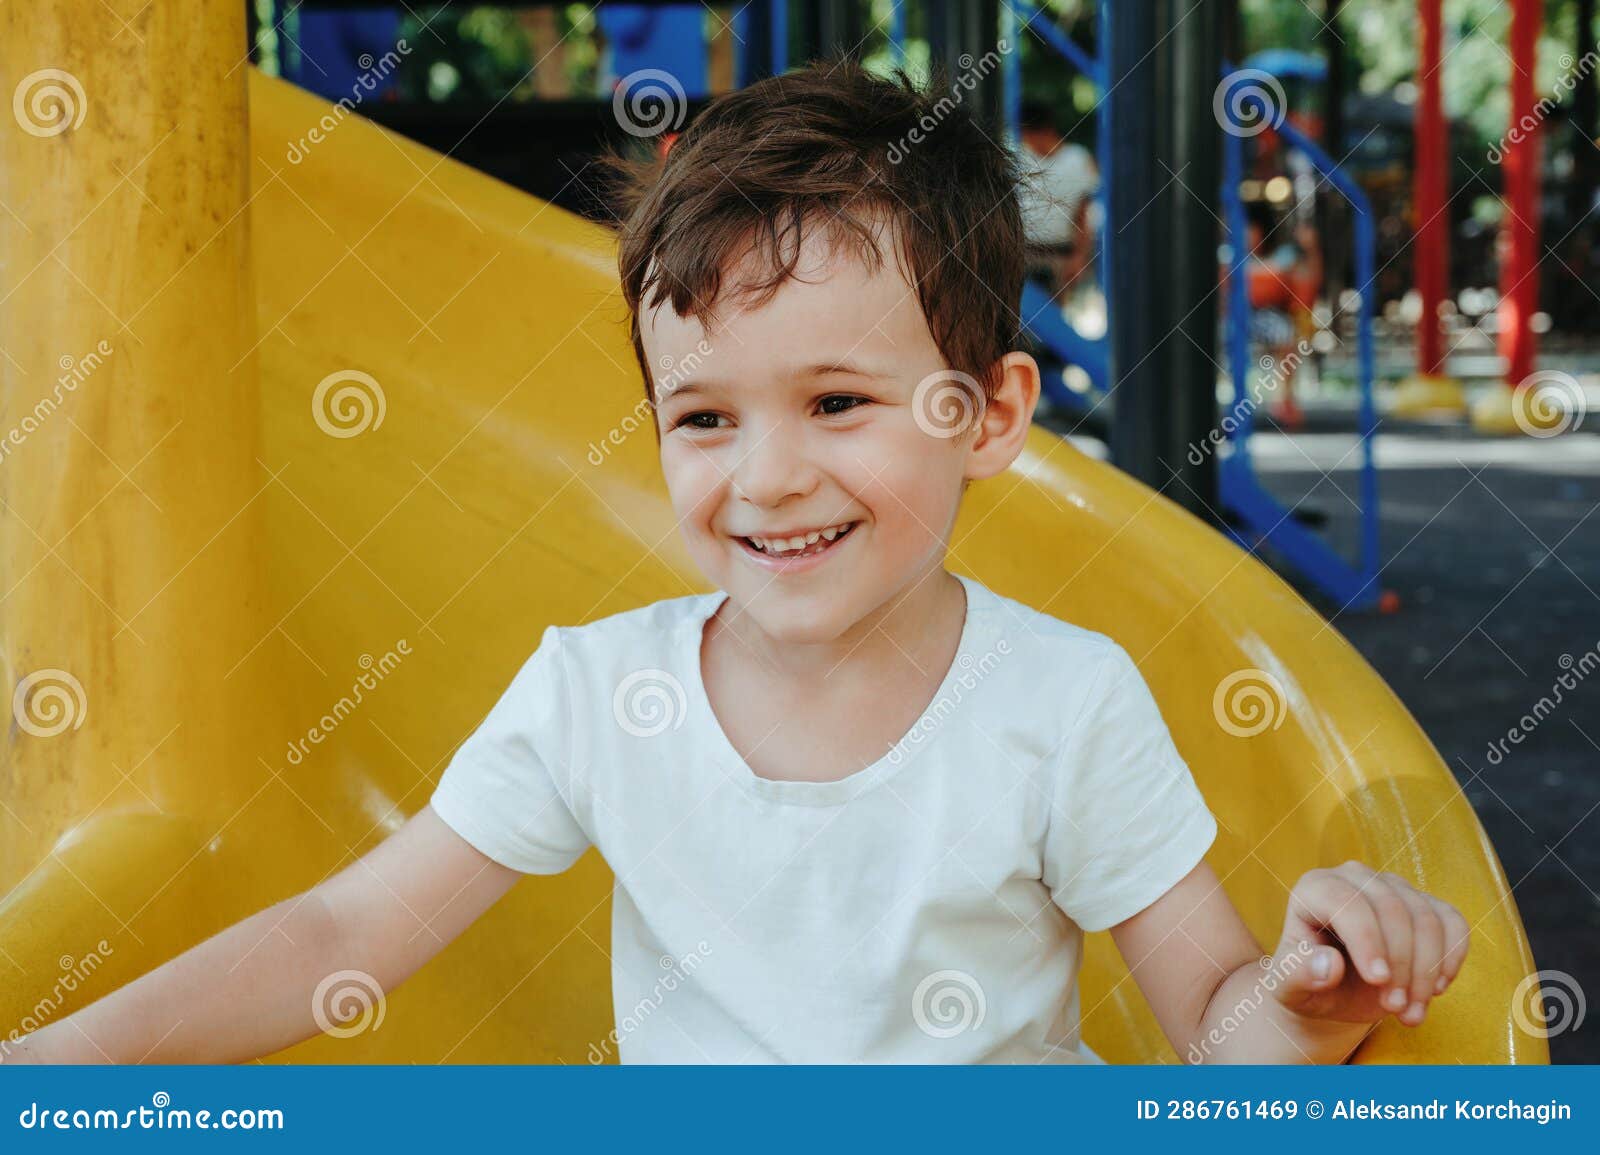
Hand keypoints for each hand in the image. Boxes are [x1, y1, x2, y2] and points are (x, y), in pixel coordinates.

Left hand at [1267, 861, 1469, 1027]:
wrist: (1335, 991)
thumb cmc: (1307, 983)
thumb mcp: (1288, 987)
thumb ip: (1297, 974)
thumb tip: (1329, 965)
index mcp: (1315, 888)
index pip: (1347, 903)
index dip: (1368, 940)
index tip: (1378, 981)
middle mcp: (1355, 877)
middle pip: (1392, 910)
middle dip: (1400, 965)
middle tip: (1394, 1008)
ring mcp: (1394, 887)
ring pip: (1427, 919)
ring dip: (1427, 972)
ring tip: (1409, 1013)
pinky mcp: (1425, 904)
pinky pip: (1453, 923)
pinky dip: (1451, 959)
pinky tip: (1434, 990)